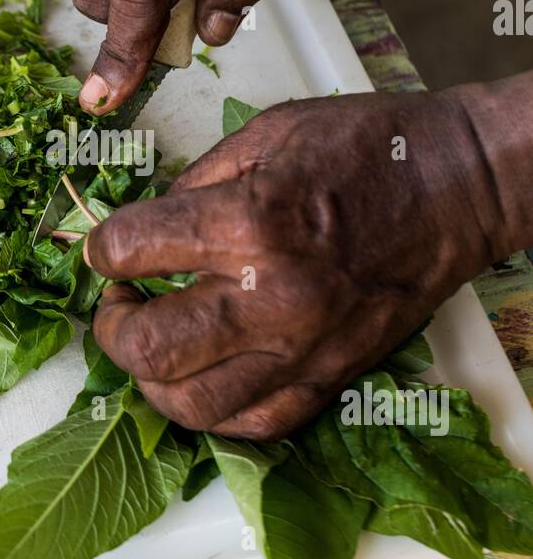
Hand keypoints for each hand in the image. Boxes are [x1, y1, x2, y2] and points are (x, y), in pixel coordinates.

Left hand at [84, 88, 511, 440]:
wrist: (456, 187)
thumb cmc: (366, 149)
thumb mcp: (266, 134)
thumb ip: (194, 183)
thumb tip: (144, 228)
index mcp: (249, 222)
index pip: (131, 251)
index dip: (102, 249)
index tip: (108, 249)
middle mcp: (271, 297)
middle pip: (149, 348)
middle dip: (113, 327)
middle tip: (122, 303)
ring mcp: (303, 348)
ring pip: (192, 404)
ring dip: (155, 377)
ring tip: (158, 343)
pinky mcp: (331, 378)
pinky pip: (254, 424)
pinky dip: (214, 408)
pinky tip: (207, 374)